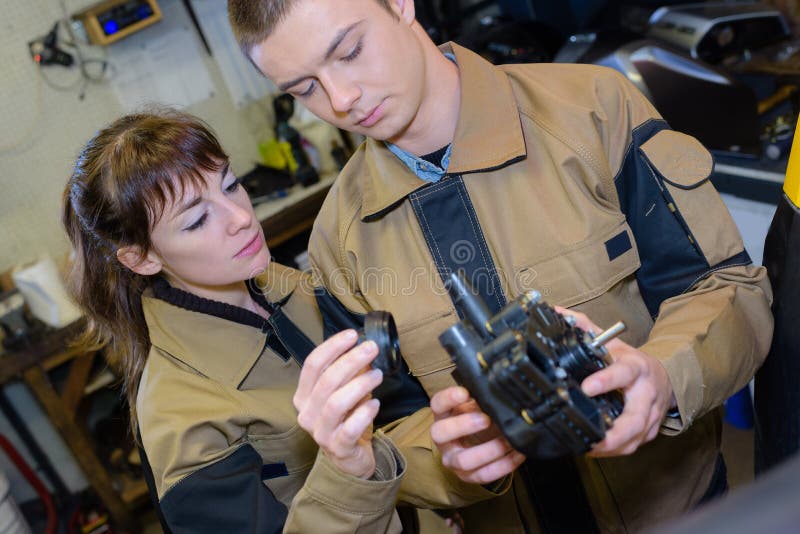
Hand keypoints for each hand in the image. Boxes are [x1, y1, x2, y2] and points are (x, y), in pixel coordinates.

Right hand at [293, 330, 383, 477]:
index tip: (353, 334)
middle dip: (351, 360)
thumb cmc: (346, 419)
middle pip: (326, 381)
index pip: (312, 365)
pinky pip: (350, 428)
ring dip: (359, 385)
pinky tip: (376, 404)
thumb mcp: (343, 392)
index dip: (332, 347)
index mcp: (303, 396)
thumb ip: (348, 372)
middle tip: (372, 348)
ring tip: (378, 375)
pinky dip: (364, 413)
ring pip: (336, 403)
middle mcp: (307, 413)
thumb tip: (363, 346)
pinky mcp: (338, 448)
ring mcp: (320, 433)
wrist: (349, 458)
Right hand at [430, 386, 525, 483]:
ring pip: (464, 460)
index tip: (465, 392)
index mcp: (442, 416)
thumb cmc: (476, 419)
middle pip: (441, 433)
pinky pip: (485, 474)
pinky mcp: (468, 476)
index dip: (449, 398)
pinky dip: (505, 464)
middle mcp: (442, 440)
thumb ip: (482, 400)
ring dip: (489, 450)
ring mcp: (453, 461)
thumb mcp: (475, 406)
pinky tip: (518, 453)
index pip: (437, 404)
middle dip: (463, 426)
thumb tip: (500, 394)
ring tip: (508, 440)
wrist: (475, 444)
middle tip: (486, 419)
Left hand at [556, 307, 675, 456]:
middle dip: (615, 433)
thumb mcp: (611, 341)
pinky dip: (615, 451)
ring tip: (588, 449)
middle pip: (635, 419)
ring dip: (612, 447)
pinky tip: (596, 451)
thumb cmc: (631, 361)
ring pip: (635, 438)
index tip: (587, 388)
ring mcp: (651, 415)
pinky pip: (634, 446)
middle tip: (593, 440)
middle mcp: (646, 394)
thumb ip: (584, 327)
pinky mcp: (651, 431)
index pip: (622, 373)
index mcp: (635, 368)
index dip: (606, 381)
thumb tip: (558, 314)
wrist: (664, 377)